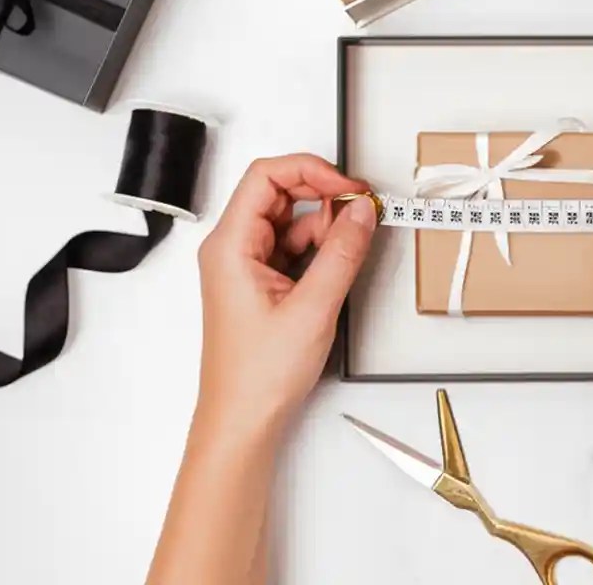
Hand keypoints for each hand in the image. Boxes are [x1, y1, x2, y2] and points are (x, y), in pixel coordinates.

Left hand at [195, 155, 375, 429]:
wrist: (243, 421)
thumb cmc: (258, 375)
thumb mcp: (313, 307)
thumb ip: (342, 253)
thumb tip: (361, 212)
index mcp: (230, 245)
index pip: (266, 176)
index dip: (310, 171)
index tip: (347, 187)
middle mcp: (232, 249)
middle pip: (277, 194)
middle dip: (322, 194)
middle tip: (361, 207)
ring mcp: (246, 266)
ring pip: (289, 222)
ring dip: (324, 224)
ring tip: (356, 241)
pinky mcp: (261, 284)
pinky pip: (292, 248)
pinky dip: (319, 248)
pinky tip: (341, 260)